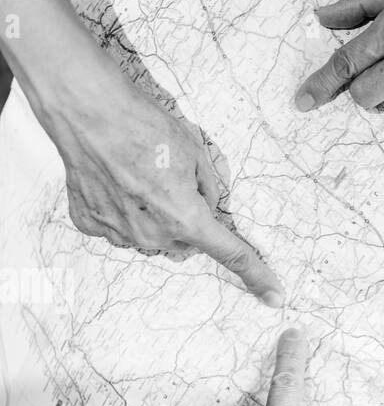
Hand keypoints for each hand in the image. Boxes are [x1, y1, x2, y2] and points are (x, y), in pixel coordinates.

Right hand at [43, 47, 284, 303]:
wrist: (86, 109)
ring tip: (141, 176)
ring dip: (155, 218)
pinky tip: (116, 180)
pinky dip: (123, 211)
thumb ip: (209, 189)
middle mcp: (151, 235)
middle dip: (189, 223)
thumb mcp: (195, 152)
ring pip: (152, 240)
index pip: (229, 253)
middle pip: (186, 245)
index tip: (274, 296)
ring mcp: (118, 233)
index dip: (255, 274)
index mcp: (185, 218)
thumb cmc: (142, 124)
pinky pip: (119, 229)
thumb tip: (210, 208)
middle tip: (175, 184)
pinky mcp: (91, 223)